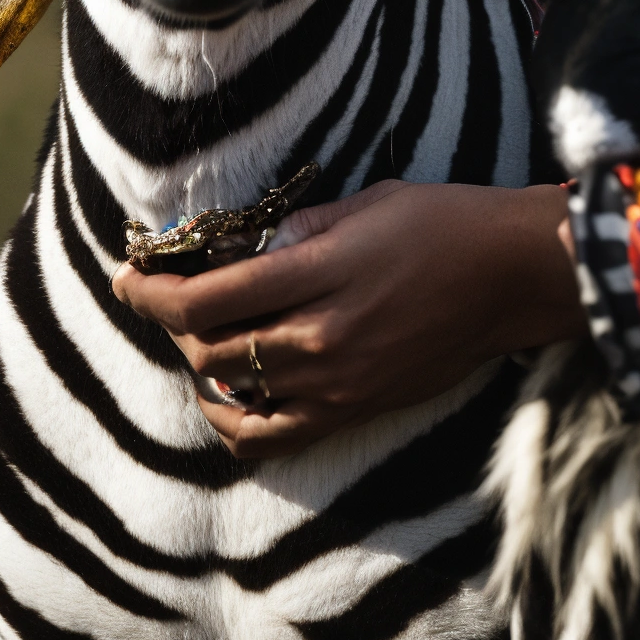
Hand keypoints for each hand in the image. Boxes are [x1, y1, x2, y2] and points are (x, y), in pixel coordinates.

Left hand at [112, 179, 586, 460]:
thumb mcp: (367, 202)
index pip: (207, 298)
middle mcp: (321, 338)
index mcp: (322, 273)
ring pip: (231, 389)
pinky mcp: (352, 411)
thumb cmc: (444, 222)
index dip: (152, 290)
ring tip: (201, 329)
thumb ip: (299, 228)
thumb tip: (240, 246)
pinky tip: (228, 387)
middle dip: (171, 318)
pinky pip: (267, 436)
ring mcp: (336, 384)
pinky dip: (232, 417)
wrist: (511, 278)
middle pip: (209, 346)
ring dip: (200, 359)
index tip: (127, 274)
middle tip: (164, 287)